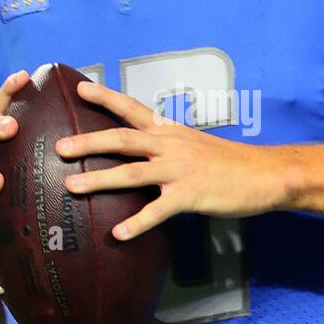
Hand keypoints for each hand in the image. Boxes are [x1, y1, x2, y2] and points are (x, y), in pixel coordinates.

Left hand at [56, 80, 287, 239]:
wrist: (265, 174)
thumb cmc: (229, 162)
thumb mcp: (194, 143)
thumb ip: (166, 144)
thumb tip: (141, 149)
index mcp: (170, 131)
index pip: (132, 109)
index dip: (106, 98)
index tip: (80, 89)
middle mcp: (170, 146)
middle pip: (122, 139)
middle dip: (88, 143)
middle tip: (59, 148)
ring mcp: (179, 170)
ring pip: (132, 172)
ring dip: (99, 180)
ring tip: (71, 187)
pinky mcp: (190, 195)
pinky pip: (158, 211)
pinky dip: (137, 223)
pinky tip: (119, 234)